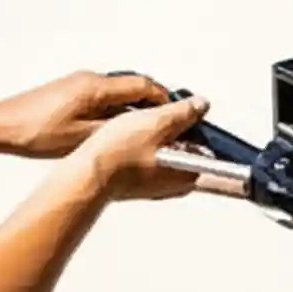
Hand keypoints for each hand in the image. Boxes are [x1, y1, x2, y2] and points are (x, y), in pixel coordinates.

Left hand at [0, 72, 169, 156]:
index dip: (165, 98)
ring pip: (119, 90)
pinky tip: (118, 126)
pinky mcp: (70, 92)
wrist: (2, 125)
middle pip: (133, 85)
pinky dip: (119, 107)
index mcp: (96, 88)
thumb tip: (140, 128)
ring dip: (136, 105)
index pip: (143, 86)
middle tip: (169, 119)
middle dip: (154, 101)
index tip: (179, 110)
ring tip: (147, 126)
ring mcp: (78, 84)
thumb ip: (114, 130)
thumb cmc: (35, 132)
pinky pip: (104, 95)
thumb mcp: (81, 138)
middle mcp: (89, 80)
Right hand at [71, 94, 210, 200]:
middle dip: (174, 128)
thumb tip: (200, 105)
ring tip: (139, 124)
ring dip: (156, 135)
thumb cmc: (118, 154)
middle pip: (186, 148)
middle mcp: (175, 185)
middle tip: (157, 115)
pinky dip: (141, 145)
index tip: (184, 111)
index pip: (206, 145)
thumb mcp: (157, 122)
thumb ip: (184, 112)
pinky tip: (127, 136)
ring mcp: (156, 186)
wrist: (86, 175)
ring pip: (165, 152)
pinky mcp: (138, 184)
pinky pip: (147, 159)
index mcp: (188, 172)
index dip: (194, 123)